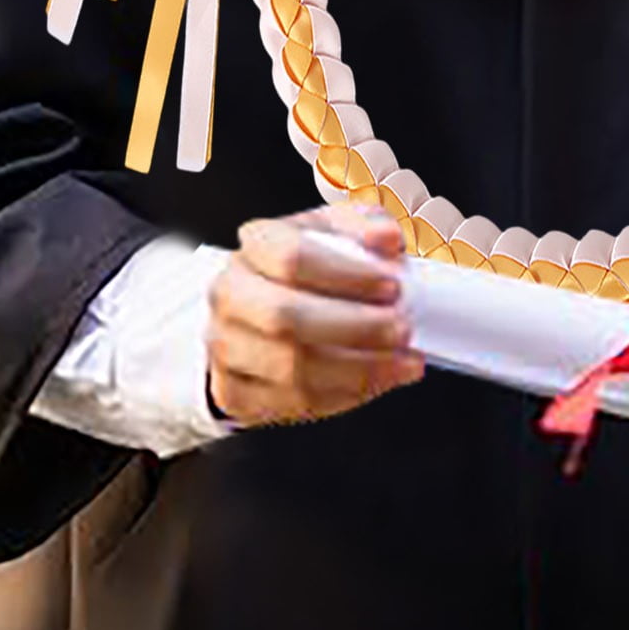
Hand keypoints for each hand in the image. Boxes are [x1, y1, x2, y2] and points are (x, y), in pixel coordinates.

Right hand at [207, 204, 423, 425]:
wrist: (263, 304)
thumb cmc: (310, 264)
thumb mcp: (339, 229)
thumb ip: (365, 225)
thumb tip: (385, 238)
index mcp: (255, 244)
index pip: (292, 257)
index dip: (347, 275)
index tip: (392, 285)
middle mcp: (232, 294)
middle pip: (285, 317)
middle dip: (355, 328)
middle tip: (401, 329)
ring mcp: (226, 346)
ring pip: (291, 370)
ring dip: (358, 370)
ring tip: (401, 361)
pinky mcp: (235, 392)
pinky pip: (292, 404)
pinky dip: (345, 396)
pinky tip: (377, 381)